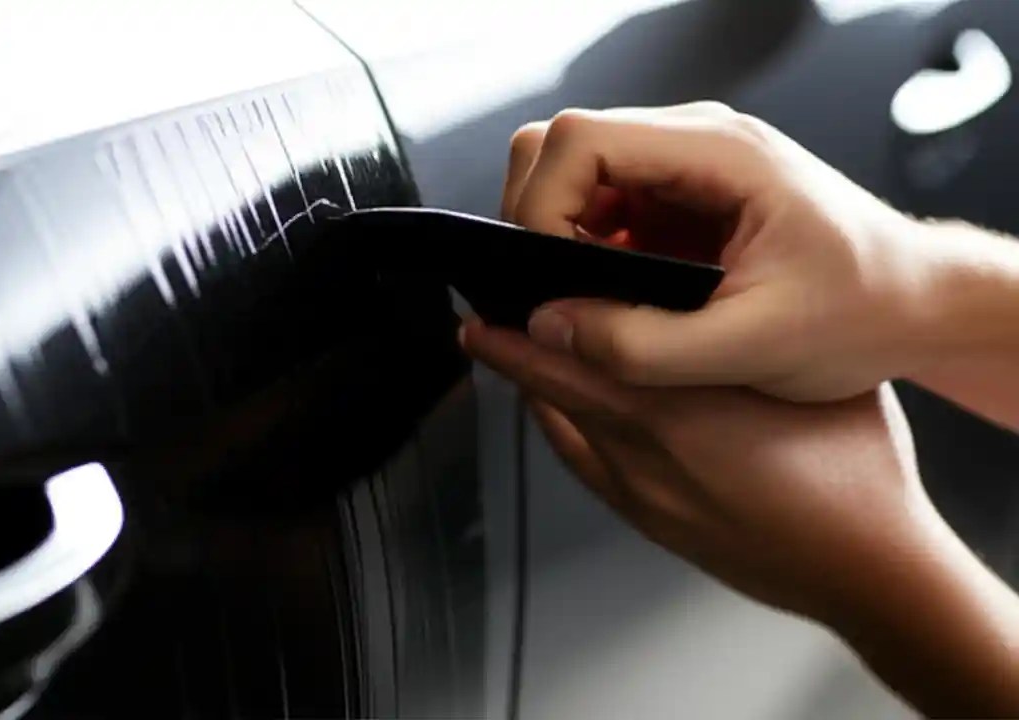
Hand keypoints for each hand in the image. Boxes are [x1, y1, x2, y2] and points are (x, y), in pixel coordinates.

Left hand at [460, 320, 939, 622]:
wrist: (868, 571)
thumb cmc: (851, 470)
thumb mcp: (798, 373)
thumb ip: (733, 334)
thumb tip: (689, 297)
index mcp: (681, 406)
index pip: (571, 359)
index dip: (519, 333)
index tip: (487, 308)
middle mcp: (647, 453)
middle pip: (549, 395)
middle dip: (511, 357)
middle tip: (483, 328)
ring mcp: (642, 495)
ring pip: (561, 432)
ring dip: (536, 394)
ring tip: (524, 358)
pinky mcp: (649, 522)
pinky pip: (584, 466)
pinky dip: (565, 431)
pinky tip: (571, 412)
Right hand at [501, 103, 941, 401]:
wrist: (915, 303)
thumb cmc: (863, 309)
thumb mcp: (754, 346)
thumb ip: (645, 346)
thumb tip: (551, 328)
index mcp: (718, 154)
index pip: (579, 139)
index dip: (542, 206)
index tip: (551, 273)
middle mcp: (693, 145)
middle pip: (558, 146)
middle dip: (537, 219)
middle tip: (557, 287)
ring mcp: (681, 170)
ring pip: (570, 175)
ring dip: (558, 239)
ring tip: (589, 299)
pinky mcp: (675, 202)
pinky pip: (598, 209)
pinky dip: (581, 253)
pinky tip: (613, 297)